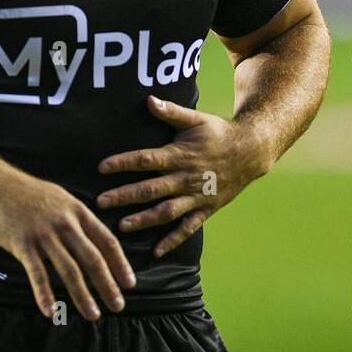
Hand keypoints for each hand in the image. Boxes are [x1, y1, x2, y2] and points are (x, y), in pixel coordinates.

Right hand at [0, 164, 135, 320]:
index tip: (129, 283)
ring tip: (93, 314)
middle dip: (108, 285)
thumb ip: (79, 219)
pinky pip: (37, 274)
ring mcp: (44, 234)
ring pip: (69, 270)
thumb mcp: (62, 199)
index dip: (120, 264)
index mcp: (78, 212)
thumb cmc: (30, 194)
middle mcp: (65, 223)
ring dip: (83, 295)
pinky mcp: (22, 244)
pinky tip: (52, 312)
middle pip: (93, 259)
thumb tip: (96, 239)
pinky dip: (45, 294)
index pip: (107, 241)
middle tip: (118, 306)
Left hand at [95, 95, 272, 256]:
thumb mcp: (196, 119)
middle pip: (151, 189)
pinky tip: (156, 252)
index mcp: (180, 155)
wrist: (250, 152)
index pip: (146, 159)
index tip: (101, 167)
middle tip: (100, 202)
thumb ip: (171, 112)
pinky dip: (173, 240)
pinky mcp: (206, 209)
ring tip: (122, 227)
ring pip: (167, 211)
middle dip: (125, 196)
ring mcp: (196, 196)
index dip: (123, 163)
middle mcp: (186, 178)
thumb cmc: (219, 133)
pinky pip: (188, 228)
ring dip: (144, 220)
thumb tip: (148, 99)